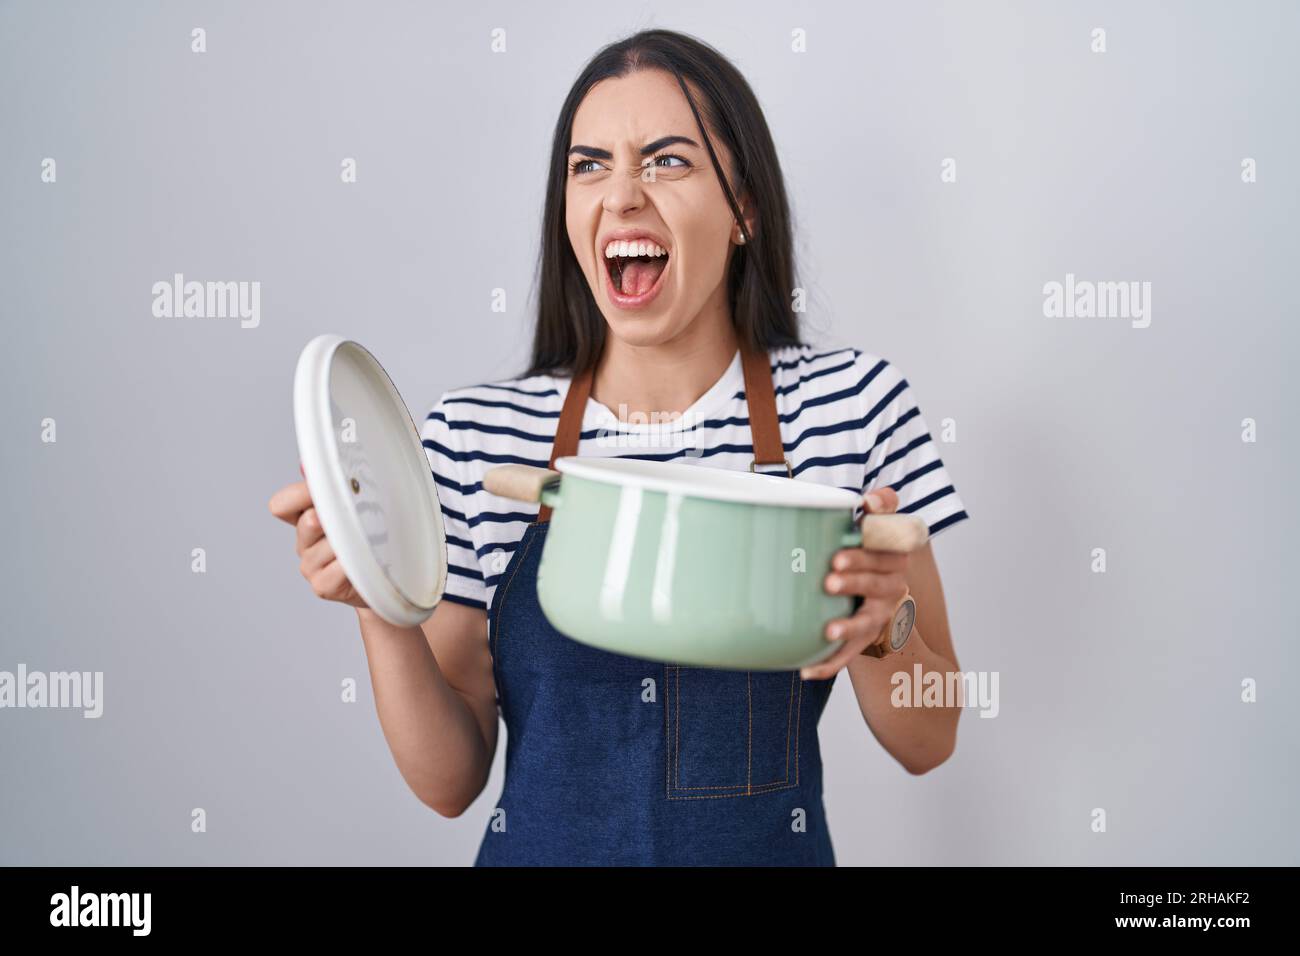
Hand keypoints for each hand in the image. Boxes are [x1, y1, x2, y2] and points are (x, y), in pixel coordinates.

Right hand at [267, 463, 369, 610]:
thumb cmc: (371, 541)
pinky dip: (358, 562)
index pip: (282, 504)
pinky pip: (339, 567)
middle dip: (336, 516)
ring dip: (354, 540)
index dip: (301, 494)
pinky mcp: (322, 585)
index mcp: (305, 519)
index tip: (326, 486)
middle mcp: (304, 543)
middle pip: (307, 521)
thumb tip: (305, 465)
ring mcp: (310, 566)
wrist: (385, 581)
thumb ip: (334, 486)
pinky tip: (369, 561)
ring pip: (329, 544)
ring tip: (372, 542)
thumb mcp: (357, 508)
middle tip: (359, 515)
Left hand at [800, 486, 910, 680]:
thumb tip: (870, 500)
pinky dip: (829, 665)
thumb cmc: (870, 547)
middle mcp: (892, 587)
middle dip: (855, 582)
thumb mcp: (879, 522)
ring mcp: (878, 616)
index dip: (865, 554)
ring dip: (849, 627)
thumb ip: (882, 504)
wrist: (875, 584)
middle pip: (877, 585)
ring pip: (867, 623)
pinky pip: (848, 655)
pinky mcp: (863, 639)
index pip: (885, 553)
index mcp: (894, 558)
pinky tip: (806, 671)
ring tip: (830, 630)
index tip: (840, 552)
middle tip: (829, 579)